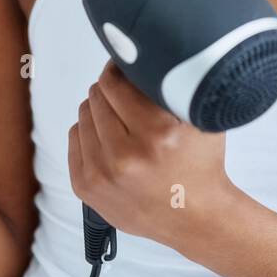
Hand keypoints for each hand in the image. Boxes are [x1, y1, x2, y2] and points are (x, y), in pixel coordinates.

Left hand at [67, 60, 229, 246]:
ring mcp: (102, 174)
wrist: (196, 218)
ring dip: (99, 111)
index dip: (118, 69)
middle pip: (97, 97)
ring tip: (120, 120)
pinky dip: (89, 133)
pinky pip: (74, 138)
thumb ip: (175, 89)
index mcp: (157, 134)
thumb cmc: (201, 166)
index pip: (115, 83)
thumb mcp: (200, 121)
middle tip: (125, 95)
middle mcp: (126, 155)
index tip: (124, 67)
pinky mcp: (86, 187)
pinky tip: (109, 139)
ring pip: (83, 116)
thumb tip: (141, 58)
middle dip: (110, 90)